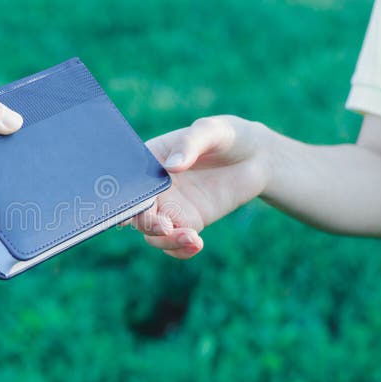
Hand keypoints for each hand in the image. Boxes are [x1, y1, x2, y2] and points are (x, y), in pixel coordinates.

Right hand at [132, 115, 269, 258]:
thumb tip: (171, 166)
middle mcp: (154, 188)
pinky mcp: (190, 222)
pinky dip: (180, 250)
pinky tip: (196, 245)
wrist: (256, 156)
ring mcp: (171, 207)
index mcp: (148, 162)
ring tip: (192, 239)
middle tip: (166, 227)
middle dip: (147, 224)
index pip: (128, 183)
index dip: (125, 198)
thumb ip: (190, 143)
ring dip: (166, 241)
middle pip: (136, 214)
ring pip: (153, 234)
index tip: (133, 211)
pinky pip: (175, 243)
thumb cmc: (226, 136)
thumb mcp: (210, 131)